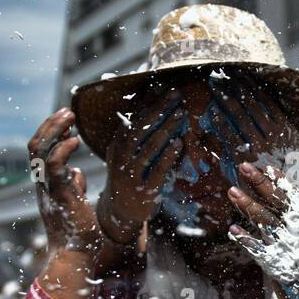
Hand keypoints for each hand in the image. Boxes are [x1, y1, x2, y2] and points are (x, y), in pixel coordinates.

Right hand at [28, 109, 101, 259]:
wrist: (74, 258)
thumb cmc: (77, 235)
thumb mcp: (74, 204)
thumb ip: (72, 186)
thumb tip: (77, 172)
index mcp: (46, 186)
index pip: (40, 153)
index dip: (51, 134)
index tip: (67, 122)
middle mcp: (42, 185)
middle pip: (35, 146)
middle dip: (49, 125)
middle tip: (67, 111)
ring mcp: (48, 189)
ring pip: (40, 150)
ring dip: (54, 129)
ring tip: (70, 116)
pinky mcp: (59, 194)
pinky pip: (54, 166)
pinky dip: (62, 149)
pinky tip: (75, 140)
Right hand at [96, 90, 185, 238]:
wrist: (120, 212)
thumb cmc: (128, 177)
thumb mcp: (125, 155)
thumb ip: (136, 136)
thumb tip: (153, 107)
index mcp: (116, 146)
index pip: (132, 119)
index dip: (146, 102)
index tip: (162, 86)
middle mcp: (121, 158)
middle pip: (139, 129)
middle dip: (158, 109)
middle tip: (175, 94)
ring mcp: (132, 174)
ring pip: (149, 147)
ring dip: (166, 129)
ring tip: (181, 114)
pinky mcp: (144, 189)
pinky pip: (158, 170)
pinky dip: (168, 156)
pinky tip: (179, 143)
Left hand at [228, 162, 298, 298]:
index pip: (294, 198)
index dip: (280, 182)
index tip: (268, 167)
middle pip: (277, 202)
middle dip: (260, 183)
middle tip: (245, 166)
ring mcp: (290, 248)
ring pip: (265, 222)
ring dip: (247, 205)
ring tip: (232, 191)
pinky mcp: (279, 266)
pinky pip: (258, 250)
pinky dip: (245, 239)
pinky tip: (232, 230)